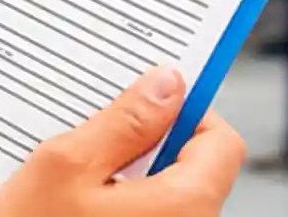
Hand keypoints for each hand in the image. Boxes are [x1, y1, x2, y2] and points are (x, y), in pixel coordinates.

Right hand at [0, 66, 245, 215]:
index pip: (221, 141)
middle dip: (144, 140)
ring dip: (121, 170)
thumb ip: (123, 121)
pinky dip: (112, 198)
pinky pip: (142, 215)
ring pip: (161, 192)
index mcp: (184, 205)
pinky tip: (68, 200)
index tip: (143, 96)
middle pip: (190, 167)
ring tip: (69, 171)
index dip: (186, 111)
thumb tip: (167, 84)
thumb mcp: (66, 164)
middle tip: (90, 130)